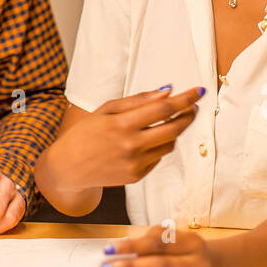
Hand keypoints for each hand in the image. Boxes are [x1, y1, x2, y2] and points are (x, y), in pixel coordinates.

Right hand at [48, 86, 204, 190]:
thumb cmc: (86, 133)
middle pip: (174, 128)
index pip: (164, 109)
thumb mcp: (106, 109)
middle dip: (188, 115)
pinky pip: (158, 158)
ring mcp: (135, 163)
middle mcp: (131, 145)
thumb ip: (138, 100)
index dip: (185, 99)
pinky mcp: (136, 176)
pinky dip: (159, 146)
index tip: (198, 91)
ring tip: (169, 121)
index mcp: (122, 124)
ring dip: (174, 131)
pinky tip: (149, 140)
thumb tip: (167, 91)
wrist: (68, 167)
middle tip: (193, 107)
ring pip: (169, 145)